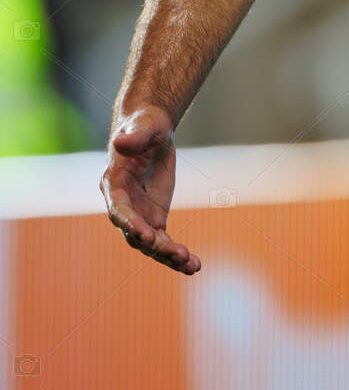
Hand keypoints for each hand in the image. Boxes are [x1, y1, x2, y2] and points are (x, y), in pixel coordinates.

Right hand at [100, 105, 201, 273]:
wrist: (152, 131)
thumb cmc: (145, 123)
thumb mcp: (144, 125)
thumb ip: (134, 136)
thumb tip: (120, 142)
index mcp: (113, 184)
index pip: (119, 210)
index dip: (131, 223)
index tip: (147, 235)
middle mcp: (123, 205)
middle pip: (136, 234)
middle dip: (156, 246)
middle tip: (179, 254)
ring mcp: (139, 214)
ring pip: (150, 244)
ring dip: (169, 257)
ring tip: (192, 266)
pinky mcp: (155, 217)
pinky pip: (164, 241)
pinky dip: (176, 254)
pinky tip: (194, 266)